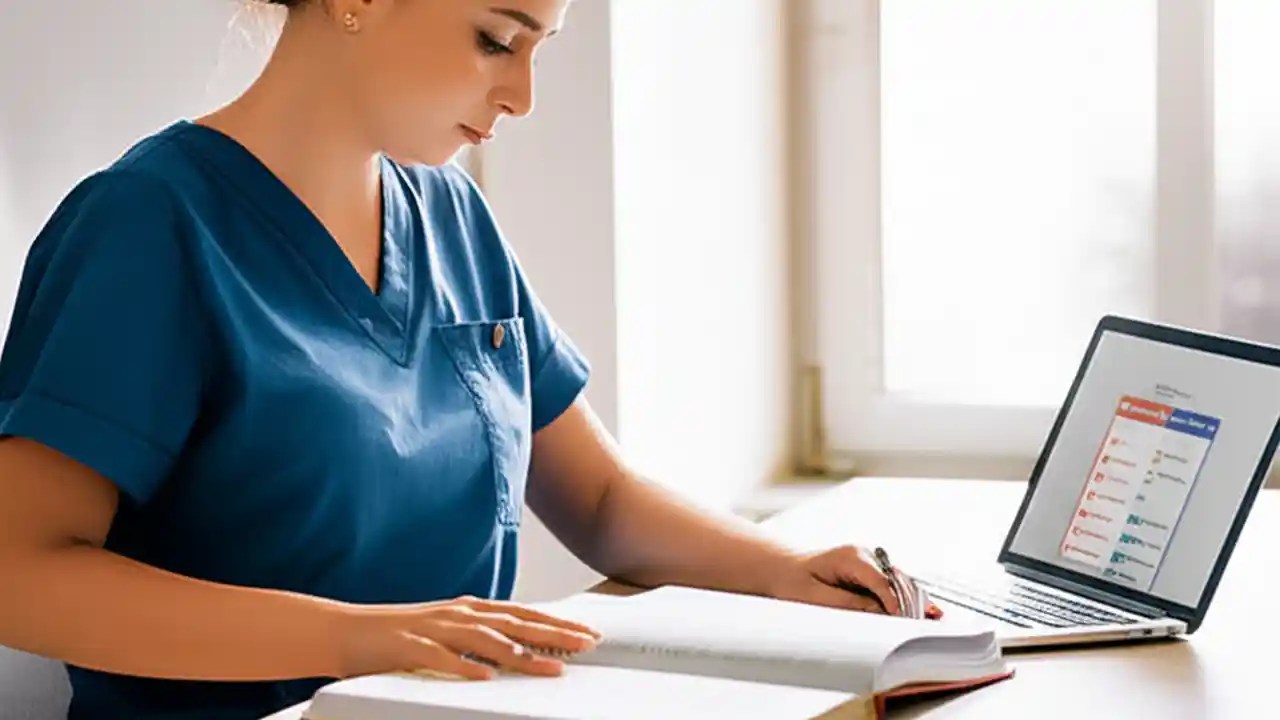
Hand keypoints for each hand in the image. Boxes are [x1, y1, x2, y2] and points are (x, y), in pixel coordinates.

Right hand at [329, 595, 601, 680]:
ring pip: (485, 639)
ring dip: (522, 654)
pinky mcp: (409, 646)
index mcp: (468, 609)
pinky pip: (441, 657)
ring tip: (551, 667)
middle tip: (587, 645)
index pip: (522, 614)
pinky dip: (465, 666)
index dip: (556, 623)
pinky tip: (486, 677)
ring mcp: (433, 628)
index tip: (588, 634)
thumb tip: (518, 649)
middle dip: (554, 634)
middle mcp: (457, 614)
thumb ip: (480, 637)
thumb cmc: (399, 635)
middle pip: (514, 623)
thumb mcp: (447, 631)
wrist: (345, 630)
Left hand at [765, 546, 944, 618]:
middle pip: (895, 579)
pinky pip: (892, 585)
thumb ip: (849, 603)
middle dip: (912, 599)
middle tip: (932, 618)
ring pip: (898, 581)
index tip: (904, 618)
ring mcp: (870, 562)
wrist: (783, 569)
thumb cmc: (794, 582)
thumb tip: (880, 611)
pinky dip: (905, 598)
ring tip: (934, 616)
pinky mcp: (871, 572)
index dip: (894, 600)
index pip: (880, 580)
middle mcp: (865, 555)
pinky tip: (923, 609)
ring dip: (913, 598)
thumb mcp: (816, 597)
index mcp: (850, 557)